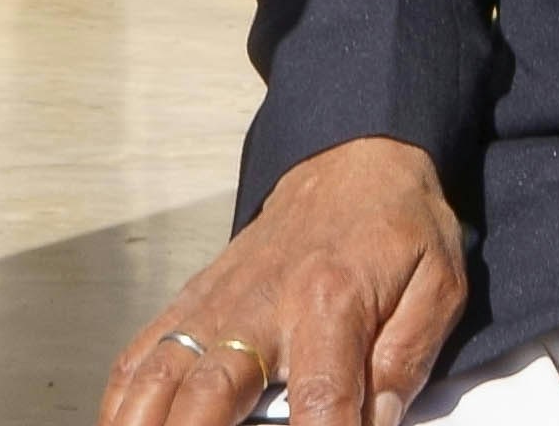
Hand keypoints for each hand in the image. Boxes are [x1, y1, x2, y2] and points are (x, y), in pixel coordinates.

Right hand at [99, 137, 465, 425]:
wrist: (355, 158)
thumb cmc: (397, 226)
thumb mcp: (436, 283)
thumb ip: (408, 359)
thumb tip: (380, 424)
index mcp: (333, 301)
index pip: (322, 397)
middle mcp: (262, 303)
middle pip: (211, 393)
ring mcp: (217, 302)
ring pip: (158, 378)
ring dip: (145, 423)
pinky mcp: (192, 300)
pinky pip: (139, 356)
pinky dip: (122, 400)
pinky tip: (122, 423)